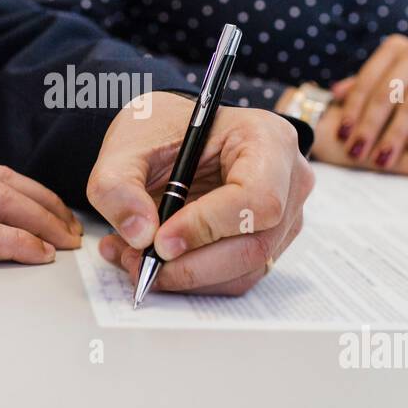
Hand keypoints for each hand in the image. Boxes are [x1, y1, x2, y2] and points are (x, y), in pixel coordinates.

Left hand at [86, 93, 314, 295]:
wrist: (171, 138)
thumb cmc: (163, 129)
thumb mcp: (127, 142)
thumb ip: (119, 184)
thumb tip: (139, 234)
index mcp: (268, 139)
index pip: (258, 198)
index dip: (209, 227)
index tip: (160, 241)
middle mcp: (288, 181)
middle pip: (254, 245)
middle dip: (190, 265)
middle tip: (137, 263)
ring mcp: (283, 218)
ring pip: (242, 270)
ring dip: (184, 276)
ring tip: (132, 258)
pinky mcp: (266, 245)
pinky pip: (232, 278)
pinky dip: (189, 278)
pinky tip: (149, 258)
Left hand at [330, 35, 407, 168]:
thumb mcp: (387, 88)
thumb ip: (362, 89)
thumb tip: (333, 94)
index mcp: (395, 49)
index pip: (367, 80)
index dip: (353, 109)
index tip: (341, 135)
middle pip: (388, 92)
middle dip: (370, 125)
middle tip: (357, 152)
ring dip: (395, 134)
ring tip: (382, 158)